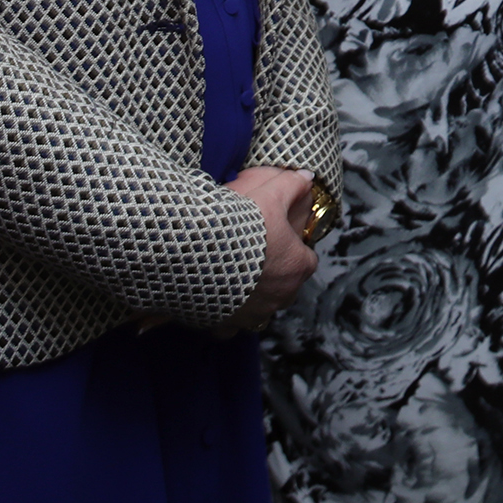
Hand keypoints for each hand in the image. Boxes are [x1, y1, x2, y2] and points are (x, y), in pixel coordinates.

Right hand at [223, 170, 315, 333]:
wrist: (197, 251)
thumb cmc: (241, 225)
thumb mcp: (270, 194)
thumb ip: (291, 185)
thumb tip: (306, 177)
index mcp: (297, 267)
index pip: (306, 259)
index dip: (291, 247)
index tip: (275, 237)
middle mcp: (280, 296)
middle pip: (284, 286)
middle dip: (272, 274)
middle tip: (252, 254)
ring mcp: (253, 314)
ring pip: (259, 308)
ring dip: (249, 295)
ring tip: (231, 275)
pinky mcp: (226, 323)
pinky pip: (229, 325)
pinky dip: (223, 314)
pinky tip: (212, 297)